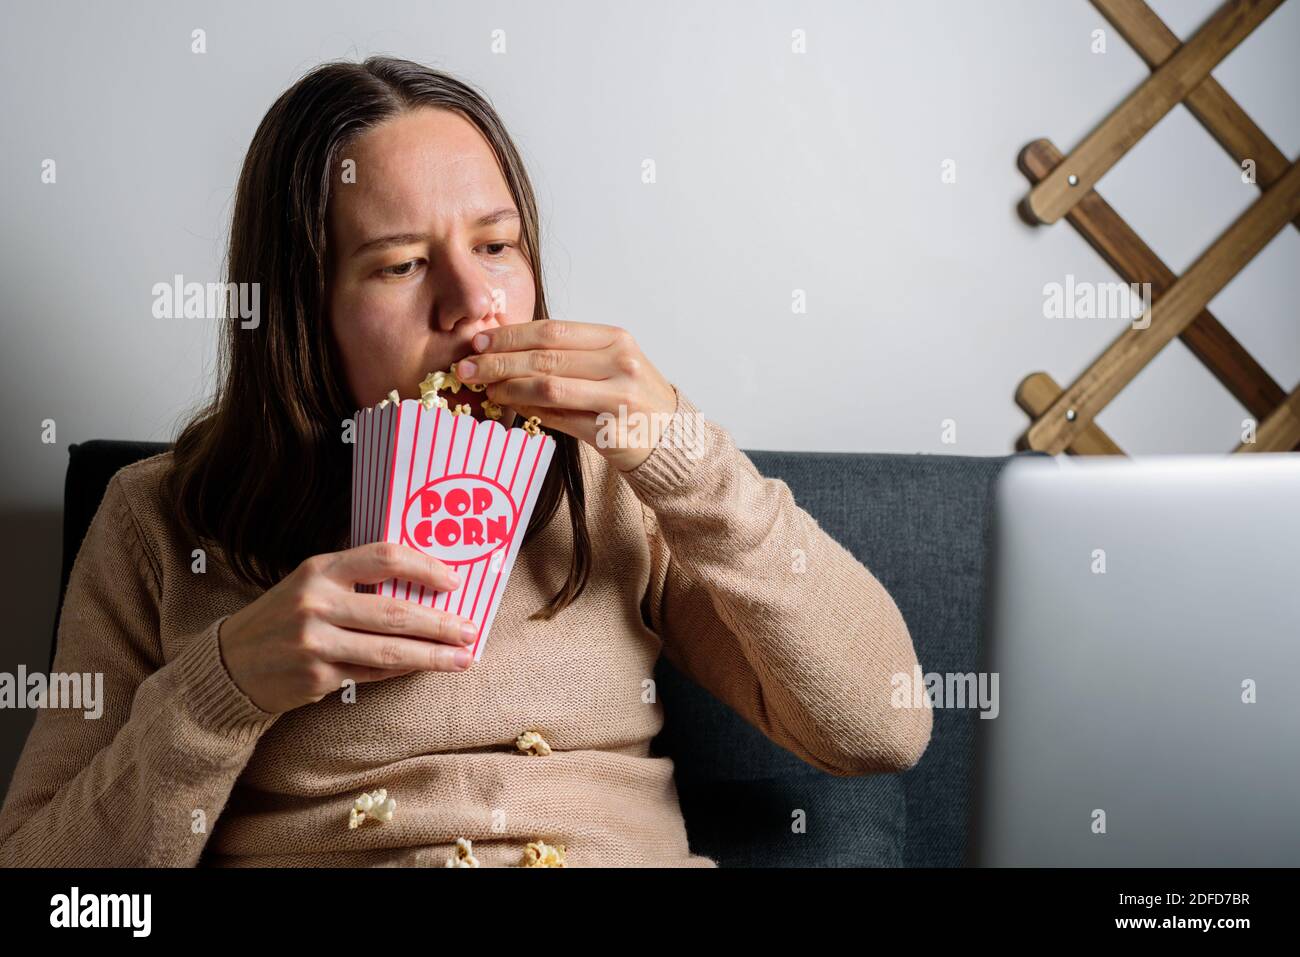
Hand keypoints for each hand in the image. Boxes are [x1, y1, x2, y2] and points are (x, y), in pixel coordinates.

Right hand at [217, 542, 478, 714]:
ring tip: (463, 658)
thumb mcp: (312, 585)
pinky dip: (403, 670)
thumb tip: (425, 589)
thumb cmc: (284, 617)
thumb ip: (358, 582)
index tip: (454, 581)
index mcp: (319, 569)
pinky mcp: (318, 676)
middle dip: (440, 623)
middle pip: (395, 611)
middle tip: (470, 630)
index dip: (425, 568)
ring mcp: (316, 642)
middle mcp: (317, 603)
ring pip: (389, 649)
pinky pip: (373, 672)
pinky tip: (425, 667)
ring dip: (433, 655)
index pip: (384, 558)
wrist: (231, 664)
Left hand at [454, 321, 677, 471]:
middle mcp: (621, 364)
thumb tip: (506, 347)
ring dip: (510, 388)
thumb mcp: (611, 363)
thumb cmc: (633, 397)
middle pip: (545, 357)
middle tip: (467, 367)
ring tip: (487, 390)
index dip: (510, 335)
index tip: (478, 341)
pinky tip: (513, 410)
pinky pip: (561, 419)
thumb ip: (568, 354)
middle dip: (498, 361)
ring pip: (548, 387)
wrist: (672, 437)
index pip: (552, 331)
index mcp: (616, 339)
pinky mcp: (612, 432)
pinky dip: (532, 413)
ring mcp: (619, 398)